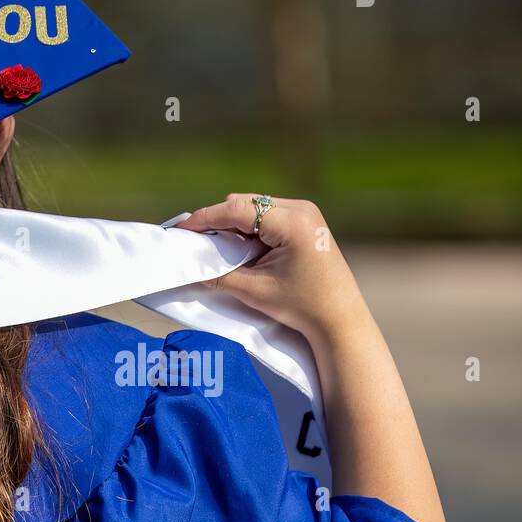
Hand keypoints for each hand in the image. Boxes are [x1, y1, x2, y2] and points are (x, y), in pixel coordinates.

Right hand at [174, 193, 371, 344]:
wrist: (340, 319)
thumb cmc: (302, 307)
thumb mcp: (254, 291)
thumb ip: (219, 274)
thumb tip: (190, 264)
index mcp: (293, 223)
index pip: (237, 210)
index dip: (205, 218)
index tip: (181, 228)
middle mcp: (301, 210)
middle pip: (244, 202)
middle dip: (218, 219)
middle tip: (196, 239)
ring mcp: (306, 212)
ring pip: (253, 206)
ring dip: (232, 222)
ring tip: (217, 244)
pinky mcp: (306, 220)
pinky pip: (266, 213)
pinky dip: (248, 226)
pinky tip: (239, 244)